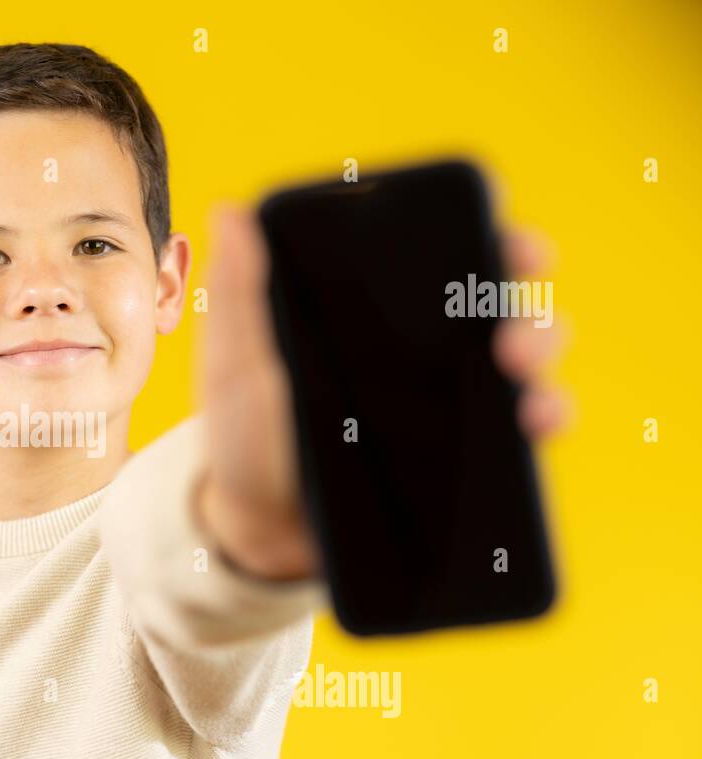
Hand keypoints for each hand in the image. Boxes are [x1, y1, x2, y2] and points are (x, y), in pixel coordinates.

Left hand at [195, 203, 570, 580]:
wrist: (256, 530)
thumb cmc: (240, 437)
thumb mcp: (234, 363)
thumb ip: (237, 293)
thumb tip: (232, 210)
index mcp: (369, 310)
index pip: (442, 256)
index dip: (489, 236)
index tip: (507, 240)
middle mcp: (418, 347)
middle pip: (498, 304)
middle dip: (526, 303)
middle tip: (510, 333)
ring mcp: (444, 401)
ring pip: (522, 360)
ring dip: (543, 352)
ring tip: (523, 378)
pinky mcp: (459, 456)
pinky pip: (518, 431)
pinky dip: (544, 419)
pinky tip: (535, 425)